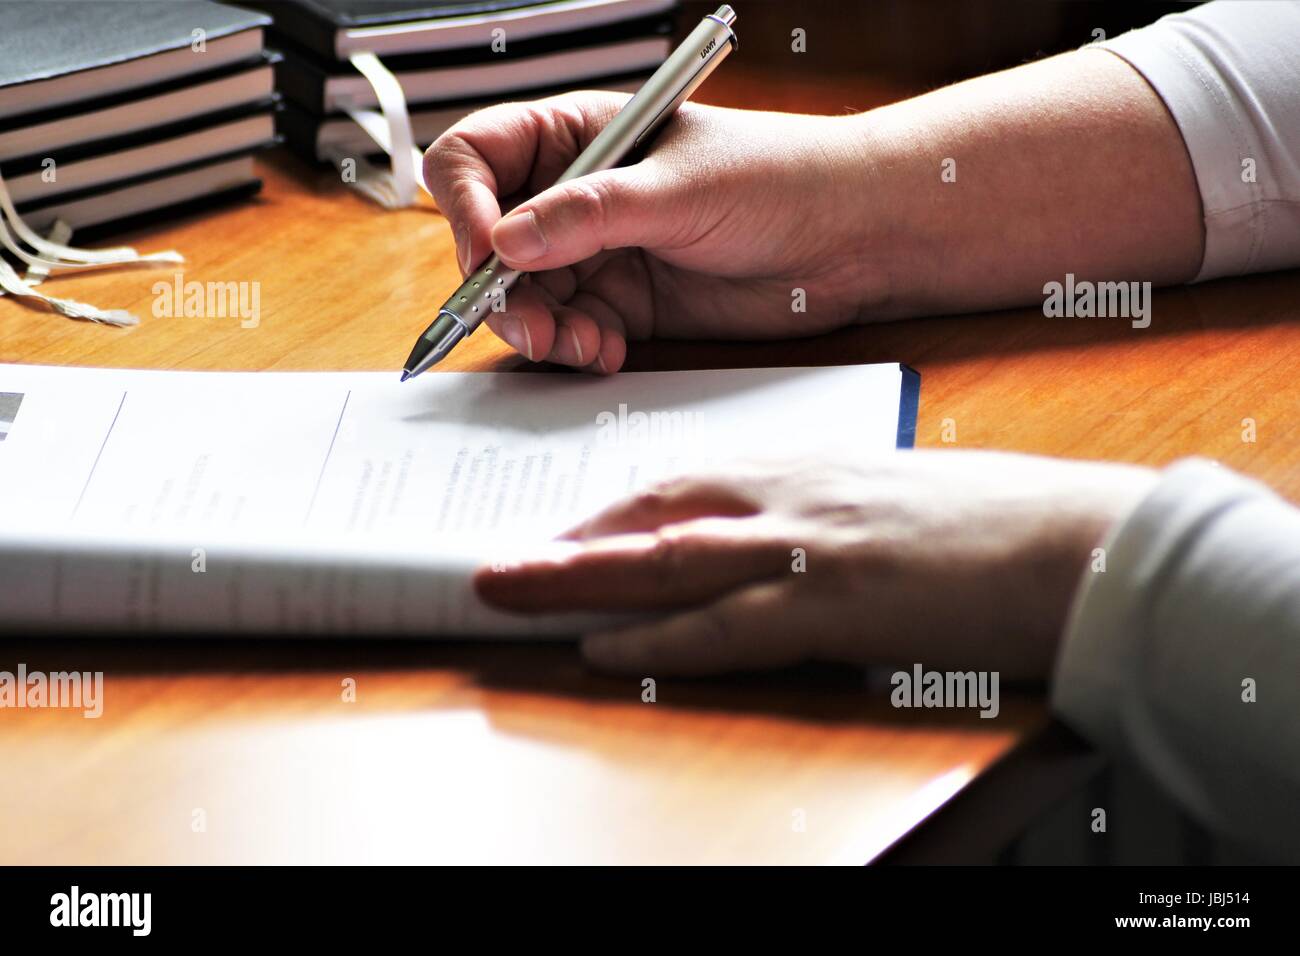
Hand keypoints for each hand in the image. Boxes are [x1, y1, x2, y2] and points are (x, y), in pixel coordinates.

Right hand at [423, 92, 880, 372]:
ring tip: (577, 346)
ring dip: (538, 330)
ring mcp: (600, 253)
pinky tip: (606, 353)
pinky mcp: (627, 305)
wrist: (852, 236)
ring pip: (527, 298)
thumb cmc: (778, 177)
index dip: (467, 206)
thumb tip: (507, 243)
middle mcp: (577, 194)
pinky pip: (572, 332)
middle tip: (529, 325)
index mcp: (578, 135)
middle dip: (499, 289)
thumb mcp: (679, 189)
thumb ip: (590, 215)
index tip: (487, 253)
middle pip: (492, 242)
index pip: (479, 159)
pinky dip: (576, 350)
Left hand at [474, 451, 1158, 677]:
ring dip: (578, 579)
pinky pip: (722, 628)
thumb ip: (818, 512)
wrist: (1080, 544)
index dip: (610, 509)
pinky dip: (654, 640)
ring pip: (665, 562)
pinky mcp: (836, 607)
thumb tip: (763, 544)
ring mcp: (809, 550)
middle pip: (652, 512)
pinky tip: (601, 647)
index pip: (683, 480)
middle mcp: (793, 498)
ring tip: (509, 593)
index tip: (562, 527)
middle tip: (497, 559)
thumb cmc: (994, 523)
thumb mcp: (889, 496)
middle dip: (567, 539)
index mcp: (806, 468)